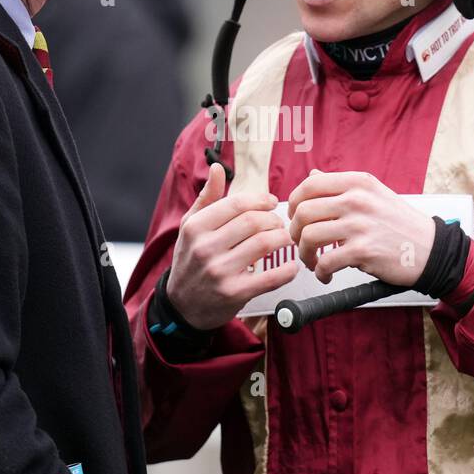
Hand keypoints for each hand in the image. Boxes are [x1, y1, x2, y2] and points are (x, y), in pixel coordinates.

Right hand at [165, 162, 299, 329]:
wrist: (182, 305)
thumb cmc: (190, 260)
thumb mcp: (190, 226)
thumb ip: (207, 198)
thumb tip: (218, 168)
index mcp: (196, 227)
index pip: (237, 204)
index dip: (260, 200)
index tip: (271, 202)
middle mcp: (205, 248)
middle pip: (253, 222)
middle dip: (274, 219)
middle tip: (280, 223)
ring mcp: (220, 272)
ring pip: (264, 244)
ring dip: (283, 239)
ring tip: (285, 239)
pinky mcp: (234, 293)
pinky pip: (269, 278)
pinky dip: (287, 270)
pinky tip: (291, 265)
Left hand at [287, 169, 436, 285]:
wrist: (431, 249)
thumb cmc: (401, 224)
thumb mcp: (374, 193)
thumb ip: (342, 186)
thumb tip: (313, 175)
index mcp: (358, 182)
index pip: (309, 185)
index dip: (293, 203)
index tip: (294, 217)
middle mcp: (357, 200)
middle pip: (303, 212)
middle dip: (294, 232)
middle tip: (300, 243)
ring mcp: (360, 225)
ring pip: (309, 237)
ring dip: (305, 255)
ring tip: (313, 261)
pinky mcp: (363, 251)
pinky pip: (325, 262)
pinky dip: (320, 273)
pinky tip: (326, 274)